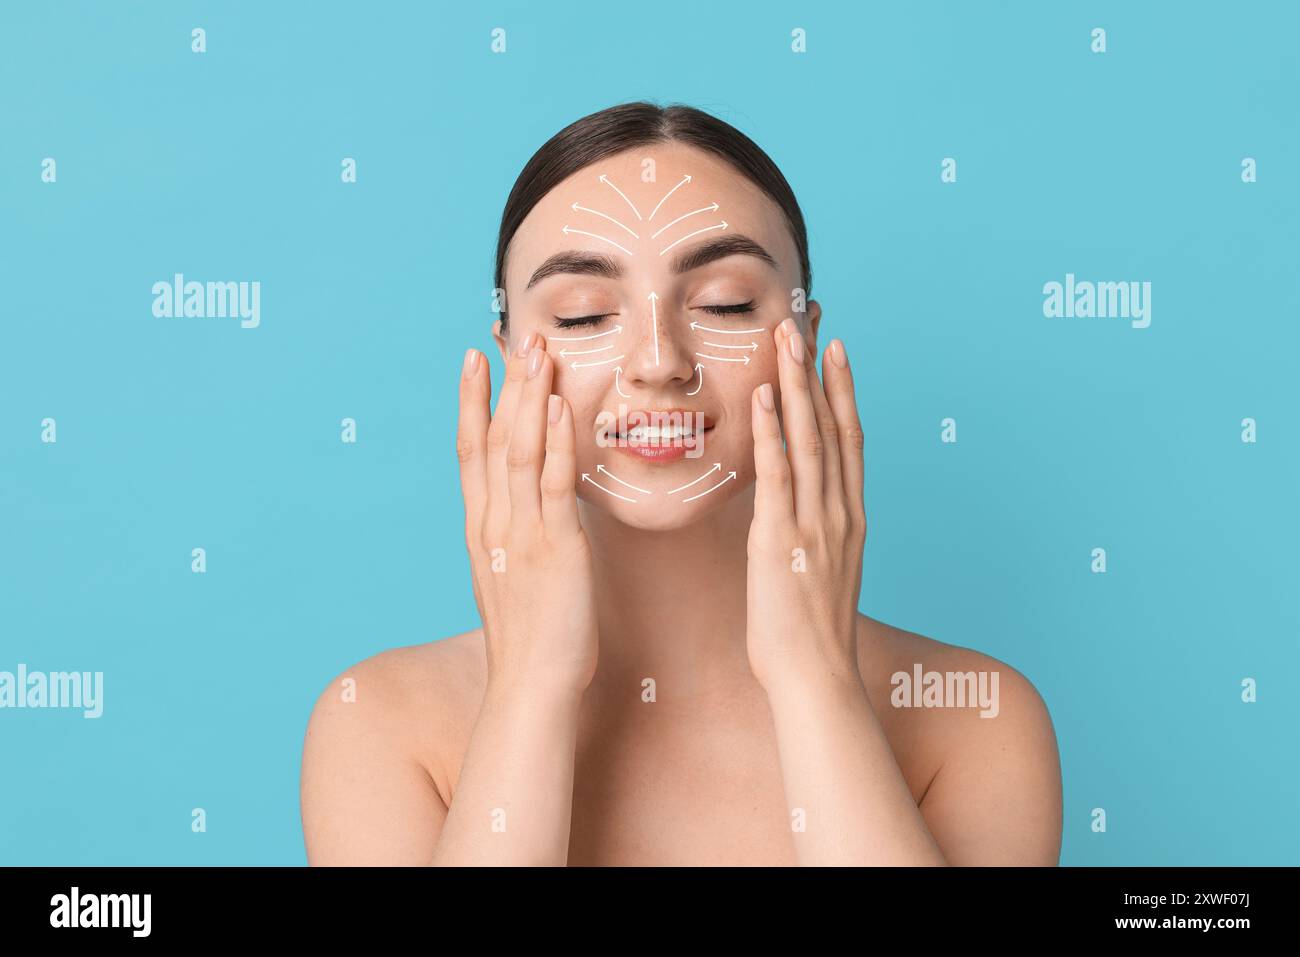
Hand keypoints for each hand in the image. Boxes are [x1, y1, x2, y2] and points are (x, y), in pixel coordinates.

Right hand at [457, 333, 598, 695]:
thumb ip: (513, 540)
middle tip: (515, 336)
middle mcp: (493, 524)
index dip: (470, 402)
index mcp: (481, 529)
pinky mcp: (555, 549)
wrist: (531, 689)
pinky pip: (554, 485)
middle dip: (504, 385)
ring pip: (520, 451)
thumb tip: (521, 515)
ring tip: (538, 351)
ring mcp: (521, 534)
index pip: (470, 451)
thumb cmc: (530, 641)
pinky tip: (558, 406)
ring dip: (528, 398)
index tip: (473, 359)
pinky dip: (555, 442)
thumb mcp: (511, 579)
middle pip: (493, 440)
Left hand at [745, 318, 866, 692]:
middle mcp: (840, 511)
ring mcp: (814, 524)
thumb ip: (814, 534)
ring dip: (795, 385)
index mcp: (850, 517)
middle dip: (818, 371)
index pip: (850, 438)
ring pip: (809, 439)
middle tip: (807, 321)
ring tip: (785, 338)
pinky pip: (777, 477)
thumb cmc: (810, 635)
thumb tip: (798, 513)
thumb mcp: (821, 572)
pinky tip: (759, 397)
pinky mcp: (782, 541)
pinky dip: (770, 434)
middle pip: (833, 426)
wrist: (816, 679)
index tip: (836, 348)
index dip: (843, 390)